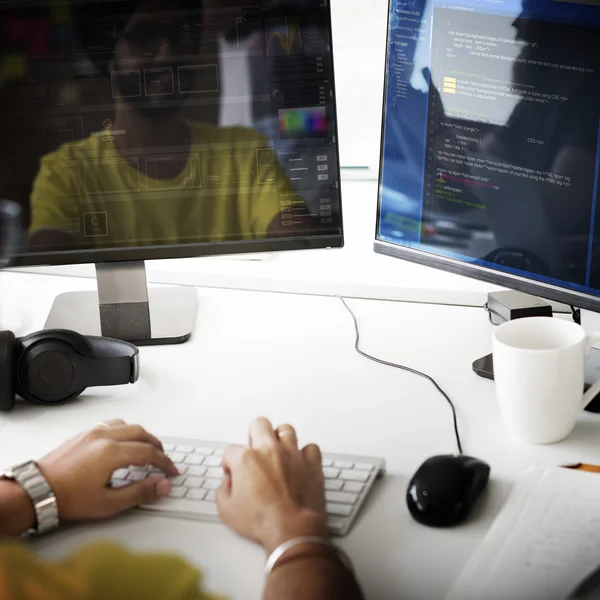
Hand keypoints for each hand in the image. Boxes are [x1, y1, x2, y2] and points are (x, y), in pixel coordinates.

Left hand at [38, 419, 177, 520]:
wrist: (36, 491)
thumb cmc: (67, 497)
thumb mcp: (108, 503)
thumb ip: (139, 492)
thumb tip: (162, 486)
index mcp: (112, 452)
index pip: (149, 452)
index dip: (164, 462)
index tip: (170, 471)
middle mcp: (104, 437)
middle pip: (141, 434)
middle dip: (156, 446)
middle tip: (163, 460)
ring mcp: (93, 433)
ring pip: (127, 425)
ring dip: (141, 435)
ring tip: (146, 448)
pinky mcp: (84, 434)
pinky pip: (112, 424)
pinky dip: (125, 430)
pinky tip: (123, 441)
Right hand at [216, 418, 327, 553]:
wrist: (291, 530)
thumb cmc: (263, 521)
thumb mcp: (227, 511)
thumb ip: (222, 491)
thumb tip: (226, 484)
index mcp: (247, 459)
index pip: (231, 450)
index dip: (229, 463)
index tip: (233, 473)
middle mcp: (269, 450)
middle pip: (259, 424)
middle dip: (254, 434)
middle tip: (255, 449)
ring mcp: (292, 454)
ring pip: (286, 429)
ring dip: (280, 439)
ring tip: (278, 451)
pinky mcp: (311, 463)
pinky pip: (310, 447)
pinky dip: (305, 453)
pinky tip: (300, 462)